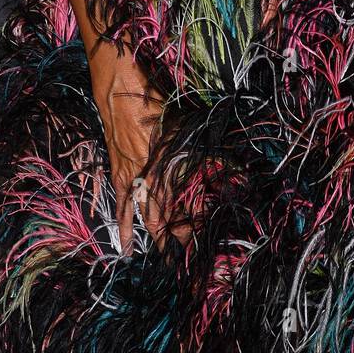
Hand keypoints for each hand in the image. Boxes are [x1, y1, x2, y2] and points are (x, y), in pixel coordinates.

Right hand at [91, 59, 191, 254]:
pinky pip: (121, 206)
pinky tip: (123, 245)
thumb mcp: (183, 125)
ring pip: (145, 215)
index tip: (206, 233)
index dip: (194, 220)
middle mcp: (149, 177)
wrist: (117, 91)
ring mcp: (132, 177)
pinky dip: (123, 225)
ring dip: (154, 237)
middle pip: (165, 215)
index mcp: (166, 167)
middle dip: (177, 235)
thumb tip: (236, 168)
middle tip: (188, 256)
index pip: (183, 203)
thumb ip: (206, 150)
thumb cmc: (153, 104)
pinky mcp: (118, 174)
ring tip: (162, 261)